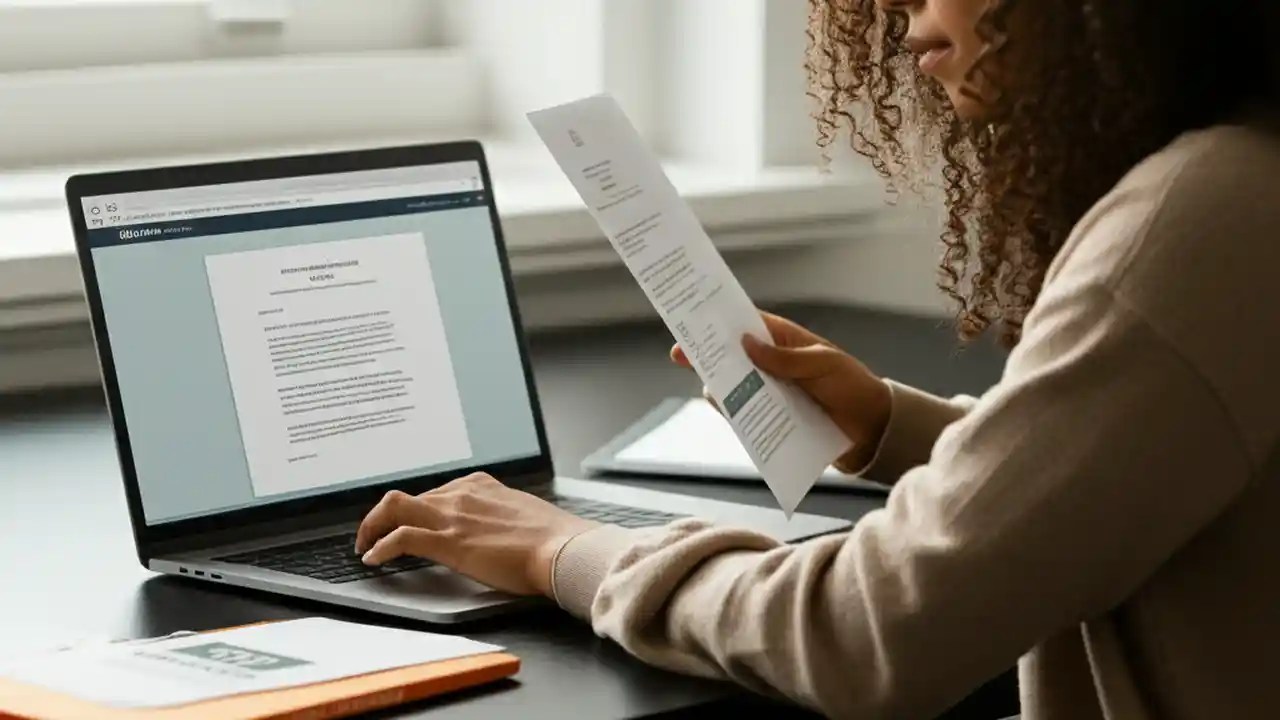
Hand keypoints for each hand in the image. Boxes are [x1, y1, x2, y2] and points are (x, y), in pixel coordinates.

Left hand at [354, 473, 600, 596]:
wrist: (562, 549)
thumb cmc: (552, 538)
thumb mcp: (520, 513)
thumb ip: (498, 514)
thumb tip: (493, 528)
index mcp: (479, 486)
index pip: (434, 491)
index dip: (414, 509)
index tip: (407, 522)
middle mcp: (462, 495)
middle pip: (407, 498)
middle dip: (383, 516)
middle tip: (373, 534)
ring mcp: (453, 517)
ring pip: (395, 508)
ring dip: (371, 526)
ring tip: (364, 545)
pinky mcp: (449, 542)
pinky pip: (401, 539)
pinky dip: (380, 546)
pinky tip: (372, 559)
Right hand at [671, 312, 891, 472]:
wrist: (873, 430)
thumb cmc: (853, 386)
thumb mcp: (823, 364)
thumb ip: (785, 358)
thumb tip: (746, 344)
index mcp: (785, 341)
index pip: (746, 324)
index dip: (720, 320)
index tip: (693, 316)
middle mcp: (773, 365)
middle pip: (732, 356)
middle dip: (707, 354)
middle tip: (680, 354)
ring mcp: (771, 392)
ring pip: (734, 387)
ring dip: (721, 386)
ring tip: (711, 386)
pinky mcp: (772, 419)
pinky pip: (745, 415)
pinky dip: (735, 413)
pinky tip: (727, 409)